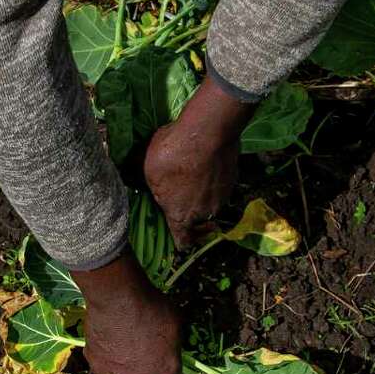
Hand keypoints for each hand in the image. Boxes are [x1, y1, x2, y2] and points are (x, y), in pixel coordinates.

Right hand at [70, 253, 181, 373]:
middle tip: (140, 347)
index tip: (162, 366)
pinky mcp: (98, 368)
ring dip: (124, 364)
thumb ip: (174, 342)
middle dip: (145, 368)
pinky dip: (105, 357)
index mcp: (167, 370)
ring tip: (121, 341)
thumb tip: (171, 344)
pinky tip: (107, 340)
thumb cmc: (150, 307)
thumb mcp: (176, 322)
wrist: (117, 299)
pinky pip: (104, 367)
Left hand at [144, 76, 256, 246]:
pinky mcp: (233, 181)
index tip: (176, 232)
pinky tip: (204, 163)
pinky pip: (219, 187)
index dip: (179, 239)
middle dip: (189, 211)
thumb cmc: (173, 154)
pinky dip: (213, 180)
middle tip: (180, 192)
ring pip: (210, 203)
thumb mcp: (148, 171)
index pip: (183, 242)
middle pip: (196, 221)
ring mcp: (222, 197)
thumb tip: (142, 189)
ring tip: (193, 174)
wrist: (208, 131)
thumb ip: (149, 187)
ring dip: (202, 194)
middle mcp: (205, 213)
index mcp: (181, 216)